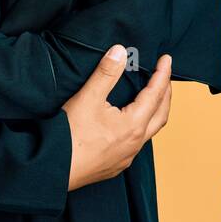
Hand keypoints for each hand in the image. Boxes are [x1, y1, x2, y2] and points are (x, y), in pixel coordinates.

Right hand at [63, 47, 171, 191]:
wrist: (54, 170)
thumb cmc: (69, 136)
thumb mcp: (87, 98)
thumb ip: (106, 73)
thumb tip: (119, 51)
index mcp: (133, 125)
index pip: (155, 94)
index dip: (162, 74)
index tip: (166, 59)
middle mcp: (135, 143)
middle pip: (161, 114)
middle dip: (165, 94)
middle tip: (164, 77)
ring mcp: (126, 157)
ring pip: (150, 131)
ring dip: (154, 112)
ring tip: (151, 98)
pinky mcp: (116, 165)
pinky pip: (137, 144)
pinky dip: (141, 127)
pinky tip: (130, 124)